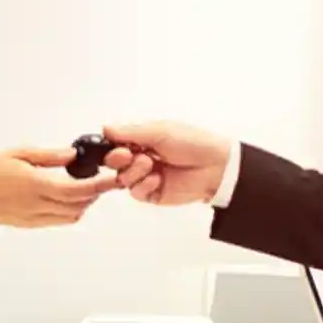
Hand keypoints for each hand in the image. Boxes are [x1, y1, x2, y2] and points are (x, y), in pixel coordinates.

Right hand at [0, 146, 117, 238]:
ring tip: (88, 187)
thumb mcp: (19, 153)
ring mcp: (35, 218)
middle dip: (95, 194)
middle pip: (79, 205)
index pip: (77, 190)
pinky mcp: (31, 224)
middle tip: (104, 180)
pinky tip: (69, 197)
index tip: (110, 178)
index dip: (98, 185)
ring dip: (84, 204)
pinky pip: (59, 221)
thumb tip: (72, 154)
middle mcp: (38, 205)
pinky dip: (71, 211)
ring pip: (71, 216)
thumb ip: (49, 155)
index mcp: (36, 185)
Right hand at [99, 121, 231, 205]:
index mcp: (143, 140)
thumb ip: (130, 132)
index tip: (116, 146)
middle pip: (115, 163)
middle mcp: (143, 158)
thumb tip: (106, 128)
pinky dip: (143, 185)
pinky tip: (156, 179)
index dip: (111, 147)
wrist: (216, 165)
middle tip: (126, 155)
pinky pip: (136, 193)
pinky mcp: (154, 194)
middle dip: (117, 159)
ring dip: (133, 171)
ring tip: (149, 164)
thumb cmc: (194, 142)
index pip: (116, 144)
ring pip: (123, 179)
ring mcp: (147, 177)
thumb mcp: (160, 130)